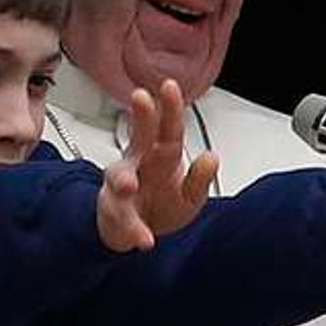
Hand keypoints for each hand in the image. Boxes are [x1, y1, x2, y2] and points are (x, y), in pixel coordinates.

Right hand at [96, 79, 219, 251]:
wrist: (138, 233)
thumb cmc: (163, 204)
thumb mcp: (191, 196)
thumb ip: (200, 179)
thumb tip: (211, 157)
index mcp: (161, 155)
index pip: (168, 128)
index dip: (169, 108)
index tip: (170, 85)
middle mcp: (138, 164)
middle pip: (139, 136)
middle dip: (140, 117)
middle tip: (140, 97)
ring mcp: (121, 187)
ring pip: (119, 177)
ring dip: (123, 180)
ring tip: (129, 185)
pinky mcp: (113, 213)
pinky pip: (122, 220)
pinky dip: (133, 231)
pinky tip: (143, 240)